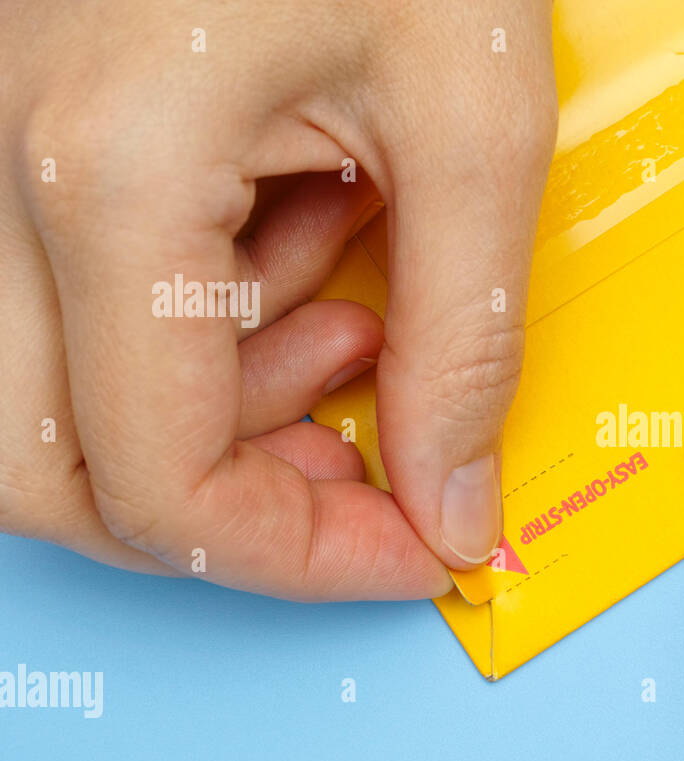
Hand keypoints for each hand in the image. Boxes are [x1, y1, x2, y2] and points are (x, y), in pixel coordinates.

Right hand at [0, 0, 555, 598]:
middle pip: (51, 473)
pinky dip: (194, 338)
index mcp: (103, 171)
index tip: (417, 551)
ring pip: (44, 409)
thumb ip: (465, 340)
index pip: (158, 484)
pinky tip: (294, 258)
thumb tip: (452, 501)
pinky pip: (71, 317)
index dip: (302, 553)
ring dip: (211, 420)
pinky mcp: (23, 143)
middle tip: (370, 475)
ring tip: (349, 323)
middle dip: (229, 511)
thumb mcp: (473, 118)